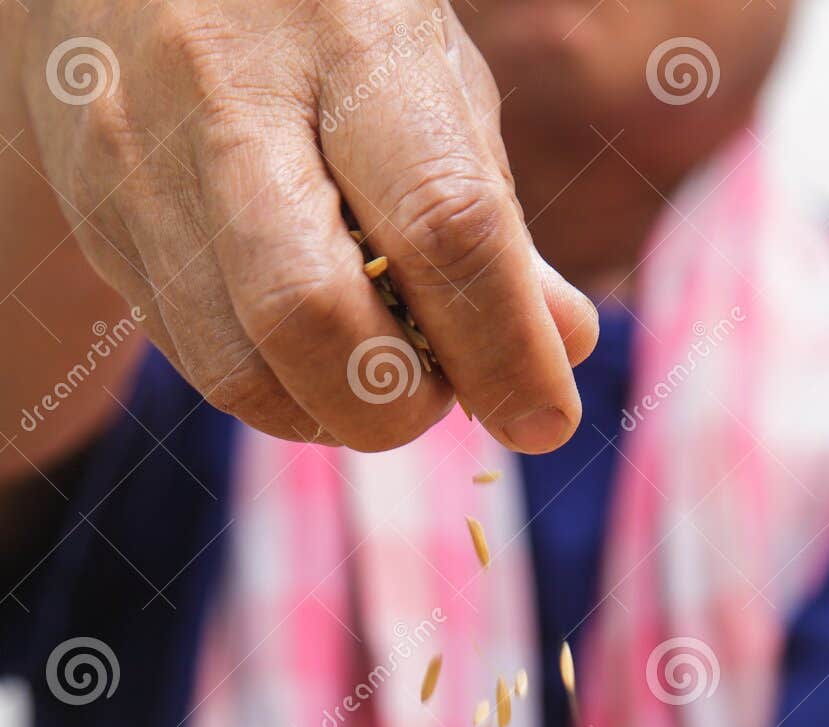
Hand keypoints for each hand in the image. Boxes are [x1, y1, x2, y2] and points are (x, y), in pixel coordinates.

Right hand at [21, 0, 595, 450]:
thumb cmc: (314, 21)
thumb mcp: (421, 69)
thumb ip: (485, 206)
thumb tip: (564, 343)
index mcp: (351, 36)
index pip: (443, 223)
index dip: (504, 349)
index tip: (545, 420)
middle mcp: (229, 93)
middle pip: (314, 317)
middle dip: (397, 404)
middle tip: (437, 394)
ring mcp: (143, 162)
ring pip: (242, 370)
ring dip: (334, 413)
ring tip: (375, 370)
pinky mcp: (98, 220)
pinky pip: (198, 362)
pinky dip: (277, 390)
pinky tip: (306, 351)